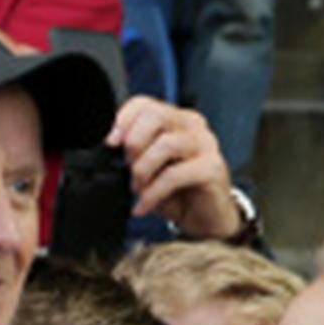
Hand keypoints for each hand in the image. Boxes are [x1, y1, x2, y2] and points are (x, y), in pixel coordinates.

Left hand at [107, 97, 238, 236]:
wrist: (205, 219)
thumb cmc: (177, 192)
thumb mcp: (150, 168)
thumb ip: (136, 152)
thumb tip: (113, 146)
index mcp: (176, 119)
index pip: (145, 104)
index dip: (123, 120)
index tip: (111, 143)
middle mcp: (193, 126)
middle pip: (156, 115)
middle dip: (133, 142)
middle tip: (127, 167)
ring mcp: (205, 145)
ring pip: (166, 144)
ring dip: (143, 169)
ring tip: (136, 188)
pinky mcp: (212, 168)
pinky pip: (174, 175)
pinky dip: (153, 192)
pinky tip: (144, 205)